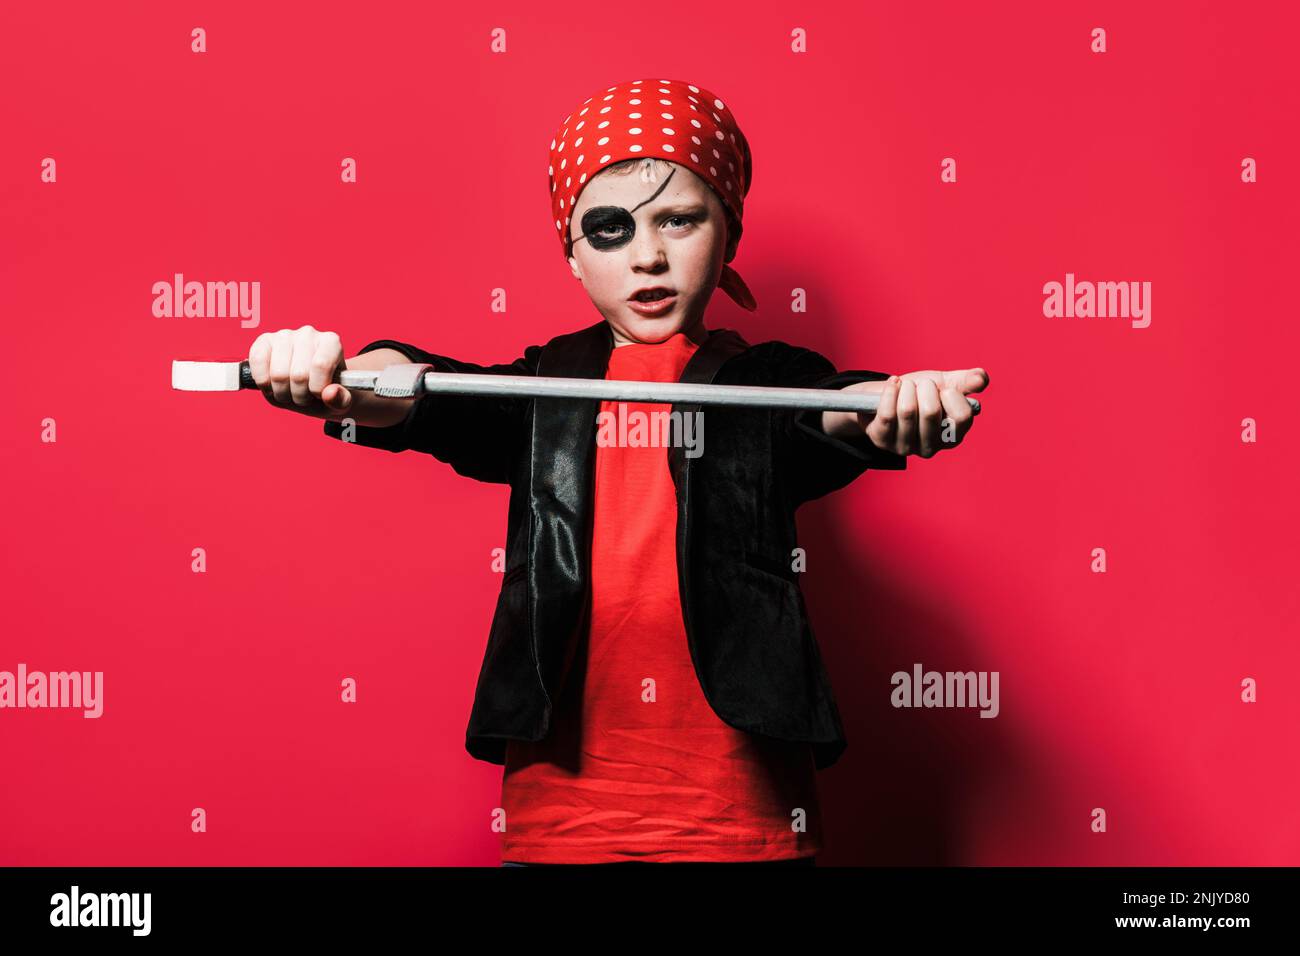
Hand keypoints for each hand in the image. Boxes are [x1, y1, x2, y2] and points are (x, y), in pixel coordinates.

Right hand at [249, 325, 353, 417]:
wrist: (311, 387)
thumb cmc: (328, 391)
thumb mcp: (342, 401)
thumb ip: (342, 400)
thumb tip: (330, 393)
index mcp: (331, 343)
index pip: (320, 365)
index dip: (317, 389)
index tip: (320, 395)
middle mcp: (308, 334)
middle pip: (298, 375)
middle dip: (300, 396)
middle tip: (304, 396)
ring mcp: (284, 335)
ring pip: (278, 374)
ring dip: (282, 393)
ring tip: (290, 392)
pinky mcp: (264, 341)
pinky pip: (257, 361)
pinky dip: (263, 382)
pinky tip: (272, 385)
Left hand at [845, 368, 988, 457]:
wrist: (884, 395)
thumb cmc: (918, 392)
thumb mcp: (945, 384)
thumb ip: (966, 381)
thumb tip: (981, 379)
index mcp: (953, 435)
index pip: (963, 417)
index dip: (952, 395)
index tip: (942, 389)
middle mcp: (931, 447)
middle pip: (931, 412)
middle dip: (925, 387)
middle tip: (920, 385)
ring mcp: (906, 447)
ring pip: (907, 411)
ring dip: (906, 388)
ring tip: (905, 385)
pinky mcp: (883, 441)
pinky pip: (887, 413)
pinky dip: (890, 391)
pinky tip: (893, 384)